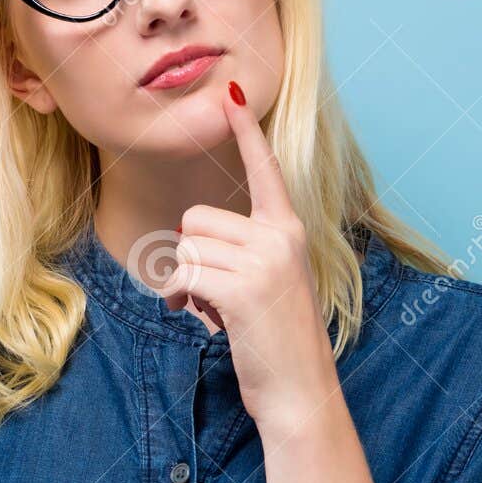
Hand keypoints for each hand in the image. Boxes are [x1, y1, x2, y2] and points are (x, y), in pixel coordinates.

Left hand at [157, 80, 340, 440]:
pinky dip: (182, 300)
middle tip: (218, 293)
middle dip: (193, 257)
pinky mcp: (242, 289)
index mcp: (289, 229)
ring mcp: (263, 262)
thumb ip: (243, 250)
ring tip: (218, 309)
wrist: (300, 390)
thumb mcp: (272, 281)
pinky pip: (183, 276)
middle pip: (197, 218)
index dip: (246, 130)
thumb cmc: (279, 339)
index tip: (233, 92)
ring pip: (185, 247)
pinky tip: (203, 319)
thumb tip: (182, 239)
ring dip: (187, 282)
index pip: (265, 169)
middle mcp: (279, 236)